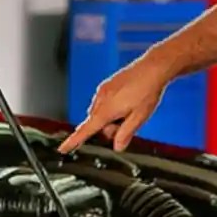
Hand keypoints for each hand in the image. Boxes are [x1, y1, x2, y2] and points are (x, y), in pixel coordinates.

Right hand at [57, 55, 172, 153]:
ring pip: (100, 112)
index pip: (86, 130)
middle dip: (109, 127)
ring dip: (111, 116)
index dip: (73, 141)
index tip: (62, 148)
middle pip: (96, 123)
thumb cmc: (148, 90)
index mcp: (106, 110)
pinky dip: (112, 106)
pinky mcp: (107, 84)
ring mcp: (103, 90)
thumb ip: (126, 133)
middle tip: (128, 121)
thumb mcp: (139, 117)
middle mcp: (101, 99)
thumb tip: (117, 147)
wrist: (153, 68)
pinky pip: (104, 102)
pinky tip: (129, 100)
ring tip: (131, 107)